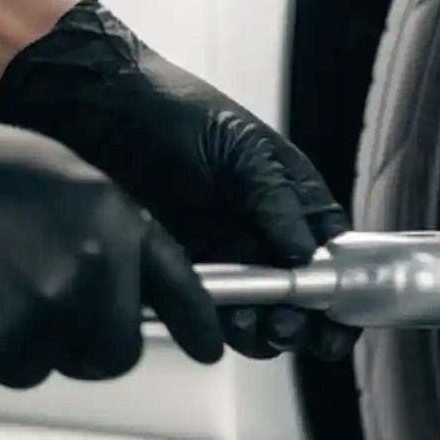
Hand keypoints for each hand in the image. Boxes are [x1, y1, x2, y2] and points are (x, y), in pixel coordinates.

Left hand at [0, 0, 355, 360]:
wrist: (96, 110)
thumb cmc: (173, 109)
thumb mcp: (241, 147)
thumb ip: (276, 201)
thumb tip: (306, 255)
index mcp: (292, 199)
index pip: (334, 256)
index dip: (343, 295)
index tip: (337, 322)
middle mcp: (265, 233)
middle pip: (303, 297)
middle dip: (303, 321)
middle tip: (285, 325)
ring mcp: (226, 255)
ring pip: (262, 313)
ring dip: (264, 331)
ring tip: (253, 326)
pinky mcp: (185, 271)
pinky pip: (213, 312)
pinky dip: (222, 326)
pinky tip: (220, 321)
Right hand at [0, 95, 222, 400]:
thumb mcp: (60, 178)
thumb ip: (107, 230)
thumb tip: (131, 278)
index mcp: (115, 222)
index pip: (179, 288)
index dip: (197, 325)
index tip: (209, 347)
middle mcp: (90, 271)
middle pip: (113, 352)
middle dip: (82, 345)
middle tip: (36, 310)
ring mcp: (39, 315)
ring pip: (44, 366)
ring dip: (13, 343)